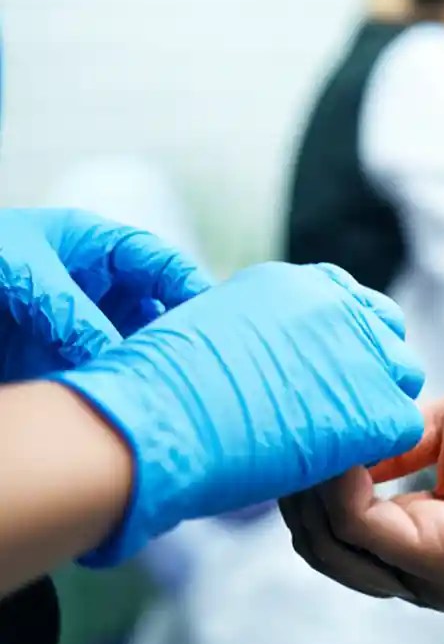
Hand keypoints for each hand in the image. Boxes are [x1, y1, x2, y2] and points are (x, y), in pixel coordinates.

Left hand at [0, 208, 210, 380]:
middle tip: (196, 359)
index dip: (193, 288)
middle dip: (178, 333)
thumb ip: (70, 312)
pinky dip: (118, 384)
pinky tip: (129, 396)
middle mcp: (102, 286)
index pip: (163, 265)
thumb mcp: (27, 272)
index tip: (216, 317)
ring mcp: (86, 322)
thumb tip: (113, 353)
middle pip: (160, 310)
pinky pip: (104, 370)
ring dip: (149, 362)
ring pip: (136, 344)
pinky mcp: (64, 356)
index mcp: (101, 247)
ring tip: (162, 382)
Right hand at [52, 262, 424, 565]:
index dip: (345, 343)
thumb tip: (266, 358)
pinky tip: (335, 460)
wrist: (159, 423)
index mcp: (298, 283)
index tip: (325, 371)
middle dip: (371, 369)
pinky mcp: (377, 405)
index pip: (353, 304)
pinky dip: (375, 447)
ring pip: (402, 378)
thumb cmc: (161, 391)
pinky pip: (401, 425)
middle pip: (388, 334)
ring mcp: (364, 353)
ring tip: (329, 439)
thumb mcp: (213, 331)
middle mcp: (340, 307)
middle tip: (334, 409)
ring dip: (375, 406)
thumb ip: (260, 334)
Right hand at [280, 376, 443, 610]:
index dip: (309, 481)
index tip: (294, 425)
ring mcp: (436, 576)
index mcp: (431, 544)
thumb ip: (389, 445)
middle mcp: (427, 573)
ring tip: (310, 425)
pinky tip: (342, 440)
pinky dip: (336, 481)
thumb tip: (332, 441)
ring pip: (330, 540)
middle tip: (286, 425)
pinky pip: (360, 524)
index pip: (339, 529)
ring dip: (308, 482)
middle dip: (295, 487)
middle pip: (323, 543)